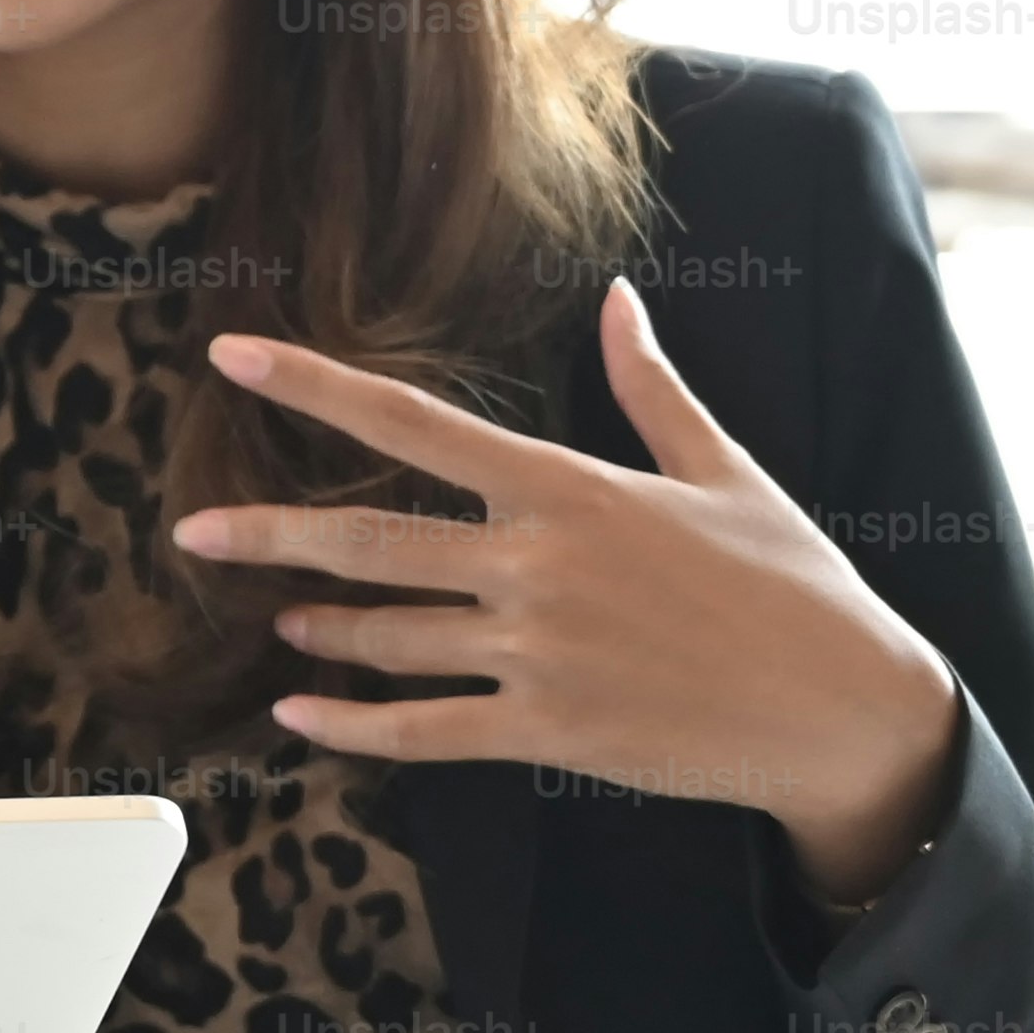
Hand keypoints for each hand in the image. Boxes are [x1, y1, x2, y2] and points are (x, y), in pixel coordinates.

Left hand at [179, 279, 960, 902]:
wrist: (842, 707)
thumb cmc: (790, 581)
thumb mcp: (724, 468)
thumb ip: (651, 387)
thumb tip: (623, 300)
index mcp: (571, 489)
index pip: (416, 425)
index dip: (315, 388)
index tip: (235, 358)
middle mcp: (538, 567)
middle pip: (373, 545)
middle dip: (271, 535)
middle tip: (191, 532)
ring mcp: (538, 655)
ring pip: (391, 639)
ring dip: (324, 626)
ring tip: (278, 615)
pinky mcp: (548, 732)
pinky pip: (425, 730)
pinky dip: (352, 726)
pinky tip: (302, 716)